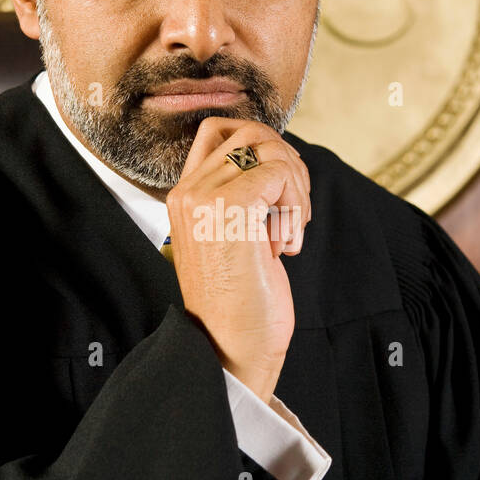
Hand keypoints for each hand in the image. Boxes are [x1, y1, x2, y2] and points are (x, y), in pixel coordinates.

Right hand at [165, 118, 310, 402]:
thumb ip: (244, 197)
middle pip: (251, 131)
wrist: (231, 351)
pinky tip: (285, 246)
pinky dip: (296, 206)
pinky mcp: (230, 209)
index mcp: (184, 197)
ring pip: (269, 148)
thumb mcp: (237, 238)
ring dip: (295, 187)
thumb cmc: (242, 305)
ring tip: (288, 233)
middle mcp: (187, 192)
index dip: (262, 149)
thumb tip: (280, 156)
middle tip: (291, 216)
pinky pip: (279, 172)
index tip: (277, 196)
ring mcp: (205, 199)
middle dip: (288, 166)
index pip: (220, 129)